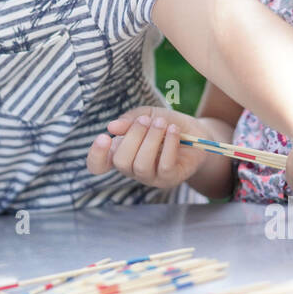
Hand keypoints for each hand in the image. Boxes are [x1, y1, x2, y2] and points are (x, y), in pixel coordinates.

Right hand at [86, 106, 208, 188]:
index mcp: (120, 153)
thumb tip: (112, 127)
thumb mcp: (148, 114)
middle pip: (121, 162)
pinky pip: (164, 166)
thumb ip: (130, 120)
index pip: (98, 165)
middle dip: (133, 137)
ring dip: (151, 140)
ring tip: (162, 123)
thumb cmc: (166, 124)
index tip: (103, 137)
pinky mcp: (169, 179)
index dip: (96, 155)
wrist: (196, 132)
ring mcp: (150, 177)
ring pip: (141, 165)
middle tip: (146, 120)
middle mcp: (131, 168)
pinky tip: (173, 131)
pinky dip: (168, 145)